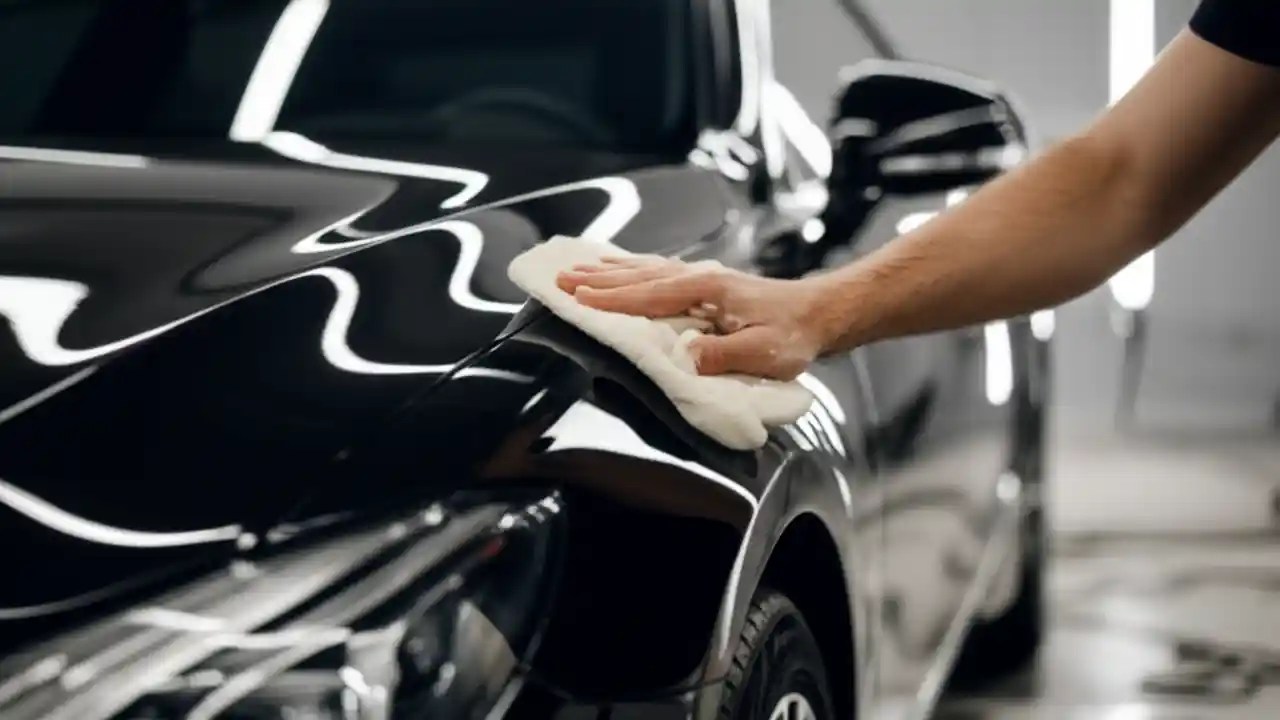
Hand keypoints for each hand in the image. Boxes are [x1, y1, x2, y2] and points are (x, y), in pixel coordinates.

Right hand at [556, 255, 828, 379]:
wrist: (819, 314)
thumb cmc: (793, 335)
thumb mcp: (763, 353)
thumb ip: (723, 355)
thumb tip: (687, 355)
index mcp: (707, 292)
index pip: (649, 295)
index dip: (611, 298)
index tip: (577, 296)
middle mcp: (700, 278)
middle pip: (638, 276)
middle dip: (597, 278)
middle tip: (559, 277)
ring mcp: (702, 278)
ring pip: (645, 270)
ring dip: (609, 270)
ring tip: (576, 267)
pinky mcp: (705, 284)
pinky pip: (658, 271)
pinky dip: (632, 268)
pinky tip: (620, 268)